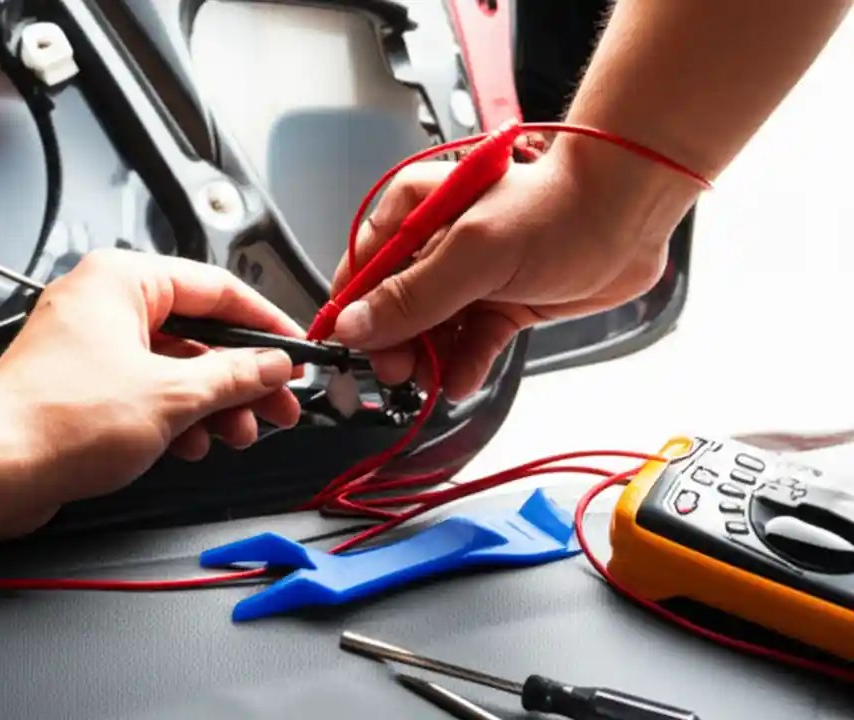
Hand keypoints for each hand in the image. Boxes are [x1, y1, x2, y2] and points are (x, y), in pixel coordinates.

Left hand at [0, 250, 303, 536]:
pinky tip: (192, 443)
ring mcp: (91, 344)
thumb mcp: (172, 396)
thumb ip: (235, 377)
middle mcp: (104, 303)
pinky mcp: (82, 383)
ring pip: (174, 366)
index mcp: (123, 279)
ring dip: (212, 403)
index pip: (217, 287)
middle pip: (198, 332)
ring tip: (238, 434)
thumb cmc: (57, 420)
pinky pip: (146, 389)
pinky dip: (175, 415)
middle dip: (241, 377)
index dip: (265, 323)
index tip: (295, 351)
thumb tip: (272, 365)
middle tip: (276, 406)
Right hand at [330, 138, 699, 400]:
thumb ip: (412, 295)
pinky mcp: (499, 303)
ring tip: (432, 382)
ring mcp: (468, 276)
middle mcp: (436, 243)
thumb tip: (355, 326)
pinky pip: (468, 341)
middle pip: (392, 306)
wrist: (630, 215)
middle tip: (397, 372)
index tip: (344, 348)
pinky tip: (460, 381)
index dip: (352, 311)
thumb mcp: (472, 253)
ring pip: (429, 330)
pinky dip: (463, 364)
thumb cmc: (557, 210)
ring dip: (429, 360)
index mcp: (414, 211)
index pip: (364, 267)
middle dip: (394, 344)